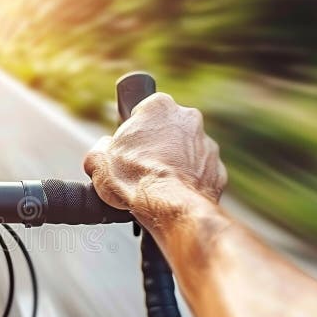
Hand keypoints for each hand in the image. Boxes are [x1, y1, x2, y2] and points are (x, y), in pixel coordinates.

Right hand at [83, 92, 226, 228]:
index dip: (133, 132)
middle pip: (166, 130)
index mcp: (159, 107)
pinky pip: (199, 173)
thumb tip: (102, 151)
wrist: (169, 209)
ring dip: (173, 164)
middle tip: (140, 168)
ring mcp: (207, 144)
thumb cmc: (136, 181)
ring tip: (156, 185)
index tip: (127, 148)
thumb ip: (99, 149)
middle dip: (155, 146)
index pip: (142, 112)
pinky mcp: (218, 169)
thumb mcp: (98, 161)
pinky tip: (173, 194)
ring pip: (185, 151)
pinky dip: (187, 182)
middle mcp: (187, 119)